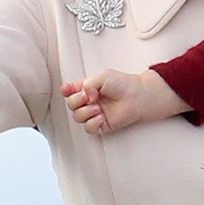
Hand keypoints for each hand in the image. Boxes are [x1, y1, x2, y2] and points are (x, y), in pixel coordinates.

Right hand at [61, 70, 187, 134]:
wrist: (137, 97)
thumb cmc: (123, 84)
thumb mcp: (102, 76)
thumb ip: (86, 84)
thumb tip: (83, 95)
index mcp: (88, 88)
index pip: (70, 91)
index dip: (66, 91)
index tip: (68, 90)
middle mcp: (90, 101)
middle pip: (71, 105)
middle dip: (77, 101)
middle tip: (90, 97)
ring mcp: (94, 113)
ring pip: (77, 117)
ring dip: (85, 112)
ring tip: (98, 107)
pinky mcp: (101, 125)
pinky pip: (88, 128)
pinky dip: (92, 123)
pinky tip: (100, 117)